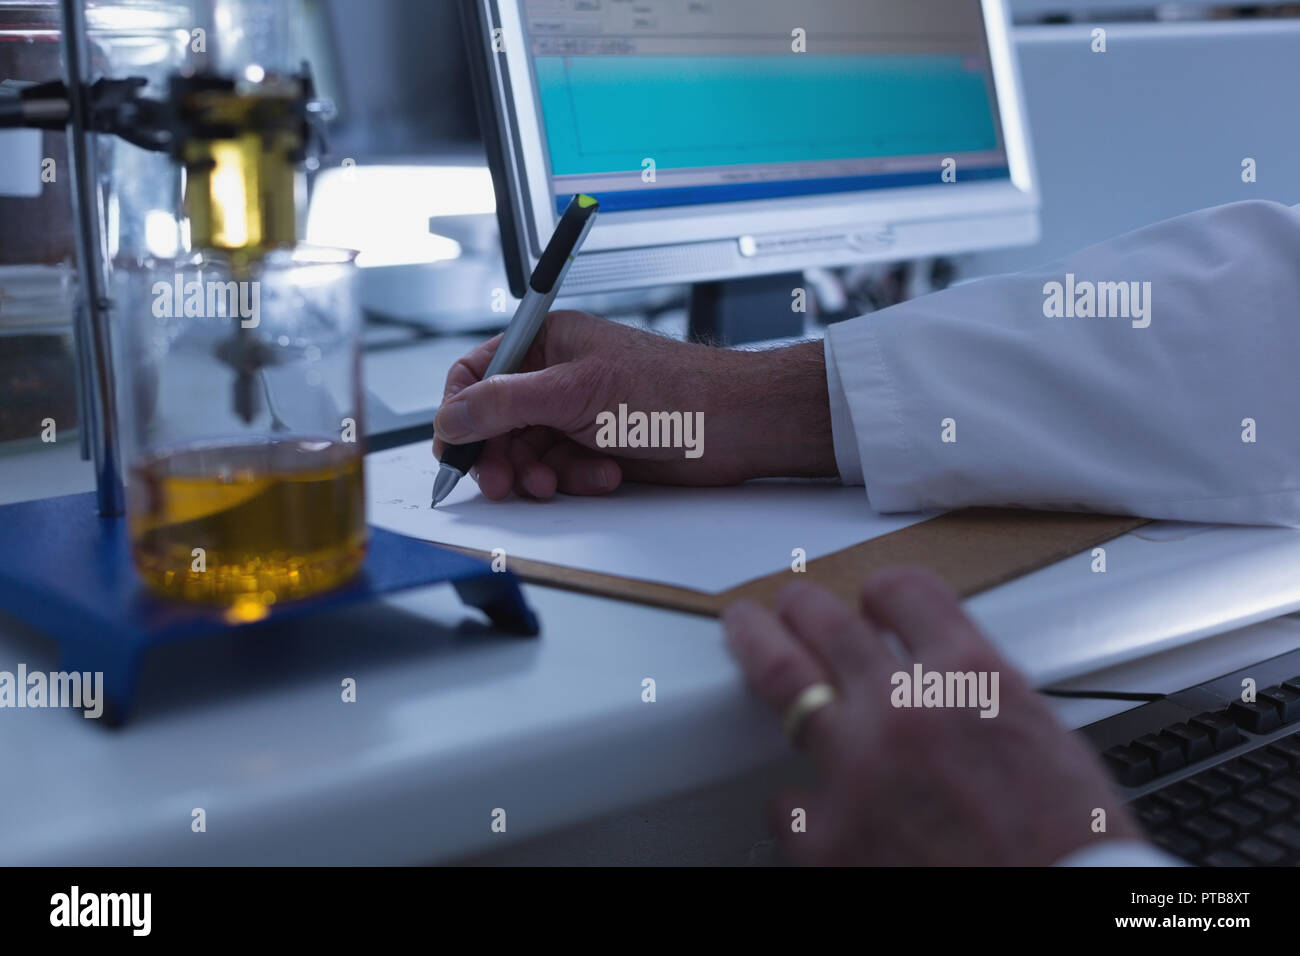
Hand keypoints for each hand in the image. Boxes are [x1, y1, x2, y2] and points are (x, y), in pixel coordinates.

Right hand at [432, 310, 836, 499]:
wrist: (734, 425)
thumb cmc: (671, 389)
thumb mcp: (574, 392)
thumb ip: (504, 404)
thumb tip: (451, 417)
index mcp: (548, 342)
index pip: (476, 371)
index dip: (459, 410)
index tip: (452, 446)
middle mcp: (558, 376)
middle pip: (496, 422)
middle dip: (498, 455)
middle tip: (501, 484)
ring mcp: (577, 415)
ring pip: (526, 454)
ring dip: (539, 473)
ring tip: (560, 480)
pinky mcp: (597, 449)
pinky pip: (560, 472)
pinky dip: (575, 480)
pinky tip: (606, 475)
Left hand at [723, 567, 1142, 865]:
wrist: (1062, 916)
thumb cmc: (1070, 848)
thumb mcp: (1044, 738)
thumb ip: (980, 695)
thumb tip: (945, 678)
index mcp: (971, 678)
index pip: (905, 592)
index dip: (884, 592)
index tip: (873, 600)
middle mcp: (906, 709)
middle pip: (827, 623)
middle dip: (802, 606)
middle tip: (789, 604)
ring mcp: (857, 770)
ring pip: (784, 682)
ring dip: (762, 650)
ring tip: (751, 641)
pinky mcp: (825, 840)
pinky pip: (786, 803)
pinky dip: (797, 802)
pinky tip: (808, 804)